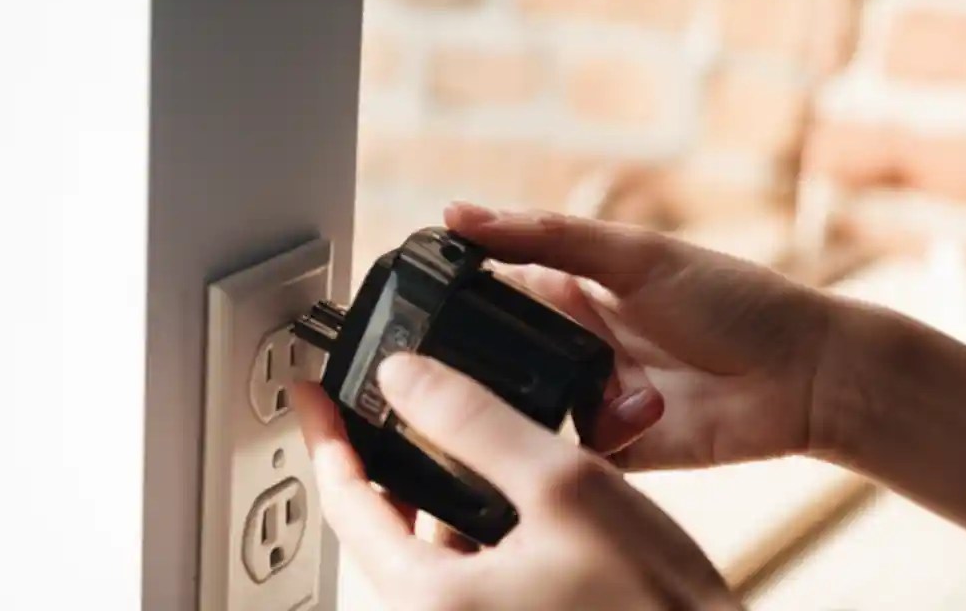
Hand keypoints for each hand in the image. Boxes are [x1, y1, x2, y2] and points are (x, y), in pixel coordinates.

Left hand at [292, 354, 738, 610]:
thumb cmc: (652, 606)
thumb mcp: (563, 488)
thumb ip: (477, 425)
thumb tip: (404, 378)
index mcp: (433, 600)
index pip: (347, 505)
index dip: (328, 436)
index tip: (313, 392)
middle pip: (381, 527)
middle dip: (377, 456)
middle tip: (371, 400)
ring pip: (428, 543)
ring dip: (430, 484)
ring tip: (439, 424)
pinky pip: (468, 563)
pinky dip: (471, 515)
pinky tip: (505, 480)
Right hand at [445, 202, 834, 468]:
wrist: (807, 377)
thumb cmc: (735, 300)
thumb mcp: (636, 257)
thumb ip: (549, 237)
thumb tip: (457, 213)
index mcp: (580, 287)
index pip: (498, 287)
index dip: (453, 298)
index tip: (409, 309)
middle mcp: (581, 343)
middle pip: (502, 356)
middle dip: (475, 367)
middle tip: (436, 376)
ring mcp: (596, 397)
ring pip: (526, 411)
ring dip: (514, 413)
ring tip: (489, 414)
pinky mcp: (616, 448)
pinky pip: (566, 454)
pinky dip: (554, 453)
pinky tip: (546, 447)